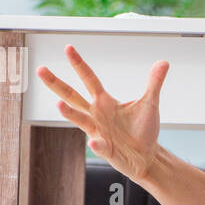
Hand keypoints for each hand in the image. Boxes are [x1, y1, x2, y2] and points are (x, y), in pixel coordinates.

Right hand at [36, 45, 168, 182]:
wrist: (147, 156)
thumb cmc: (143, 130)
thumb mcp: (150, 103)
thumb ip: (154, 83)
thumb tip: (163, 62)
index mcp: (104, 102)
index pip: (89, 79)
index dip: (79, 64)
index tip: (68, 47)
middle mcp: (96, 115)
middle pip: (72, 96)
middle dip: (56, 84)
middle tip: (40, 69)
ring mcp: (98, 132)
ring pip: (80, 120)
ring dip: (70, 113)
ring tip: (59, 104)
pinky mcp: (106, 150)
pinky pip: (100, 146)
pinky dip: (97, 144)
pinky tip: (95, 141)